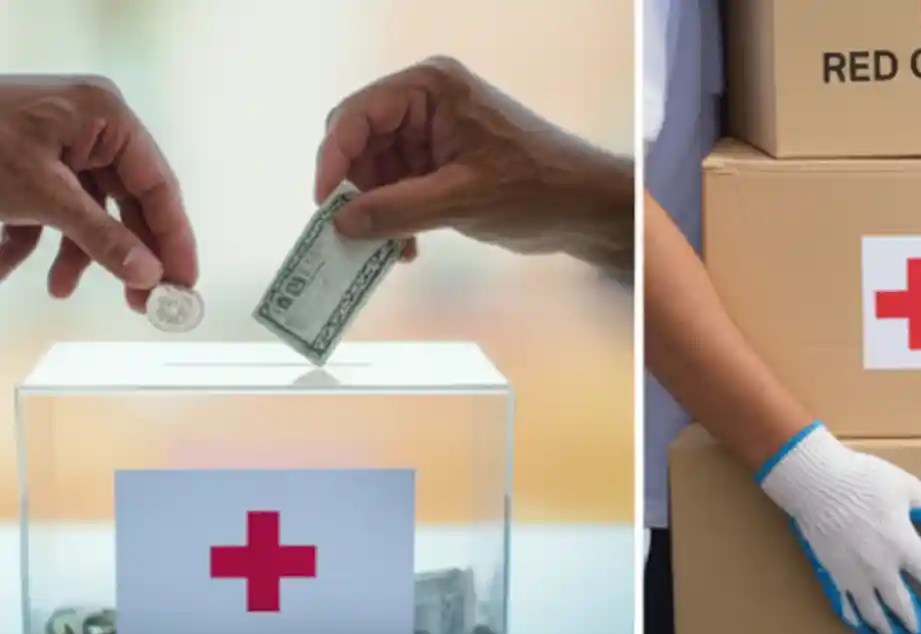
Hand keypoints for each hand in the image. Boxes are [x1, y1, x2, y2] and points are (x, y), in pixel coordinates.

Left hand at [0, 76, 195, 310]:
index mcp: (107, 117)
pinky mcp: (30, 159)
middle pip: (126, 202)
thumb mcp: (42, 197)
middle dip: (122, 254)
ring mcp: (60, 141)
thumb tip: (150, 276)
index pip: (158, 186)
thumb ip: (101, 237)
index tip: (185, 284)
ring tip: (58, 289)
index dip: (174, 239)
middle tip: (141, 304)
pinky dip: (31, 238)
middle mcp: (91, 126)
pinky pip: (49, 205)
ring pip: (87, 209)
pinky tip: (7, 265)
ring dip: (71, 253)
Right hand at [314, 56, 632, 272]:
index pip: (357, 115)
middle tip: (355, 234)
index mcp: (430, 88)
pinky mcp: (442, 162)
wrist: (586, 207)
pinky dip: (397, 216)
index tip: (325, 207)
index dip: (333, 159)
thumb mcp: (462, 200)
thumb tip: (342, 223)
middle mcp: (426, 102)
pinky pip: (399, 187)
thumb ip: (398, 210)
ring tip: (391, 250)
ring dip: (378, 212)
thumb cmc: (535, 189)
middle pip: (361, 142)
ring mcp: (433, 132)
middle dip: (357, 190)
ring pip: (377, 170)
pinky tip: (407, 249)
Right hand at [758, 423, 920, 633]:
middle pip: (905, 607)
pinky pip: (846, 607)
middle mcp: (881, 569)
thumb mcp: (911, 490)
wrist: (814, 481)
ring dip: (891, 630)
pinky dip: (857, 622)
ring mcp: (854, 576)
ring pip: (875, 614)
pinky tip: (864, 629)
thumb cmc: (865, 480)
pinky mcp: (831, 575)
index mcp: (904, 546)